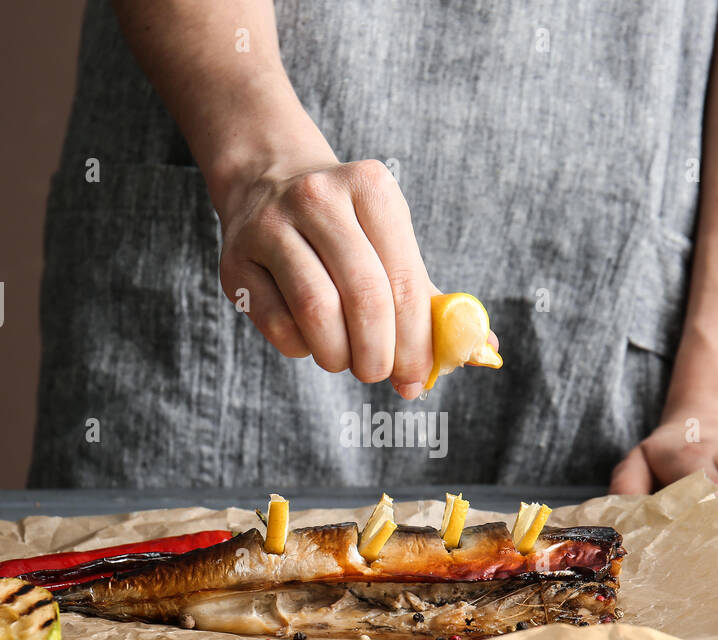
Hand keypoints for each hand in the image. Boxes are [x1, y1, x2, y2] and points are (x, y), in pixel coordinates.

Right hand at [217, 158, 435, 399]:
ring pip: (315, 311)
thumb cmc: (348, 230)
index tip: (419, 377)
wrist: (269, 183)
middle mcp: (319, 198)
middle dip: (379, 353)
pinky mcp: (236, 260)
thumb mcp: (392, 244)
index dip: (417, 340)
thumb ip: (434, 300)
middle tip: (380, 375)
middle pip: (363, 296)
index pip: (405, 279)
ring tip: (347, 361)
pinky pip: (277, 323)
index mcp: (372, 188)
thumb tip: (480, 352)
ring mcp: (271, 226)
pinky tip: (311, 340)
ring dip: (339, 355)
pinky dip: (302, 347)